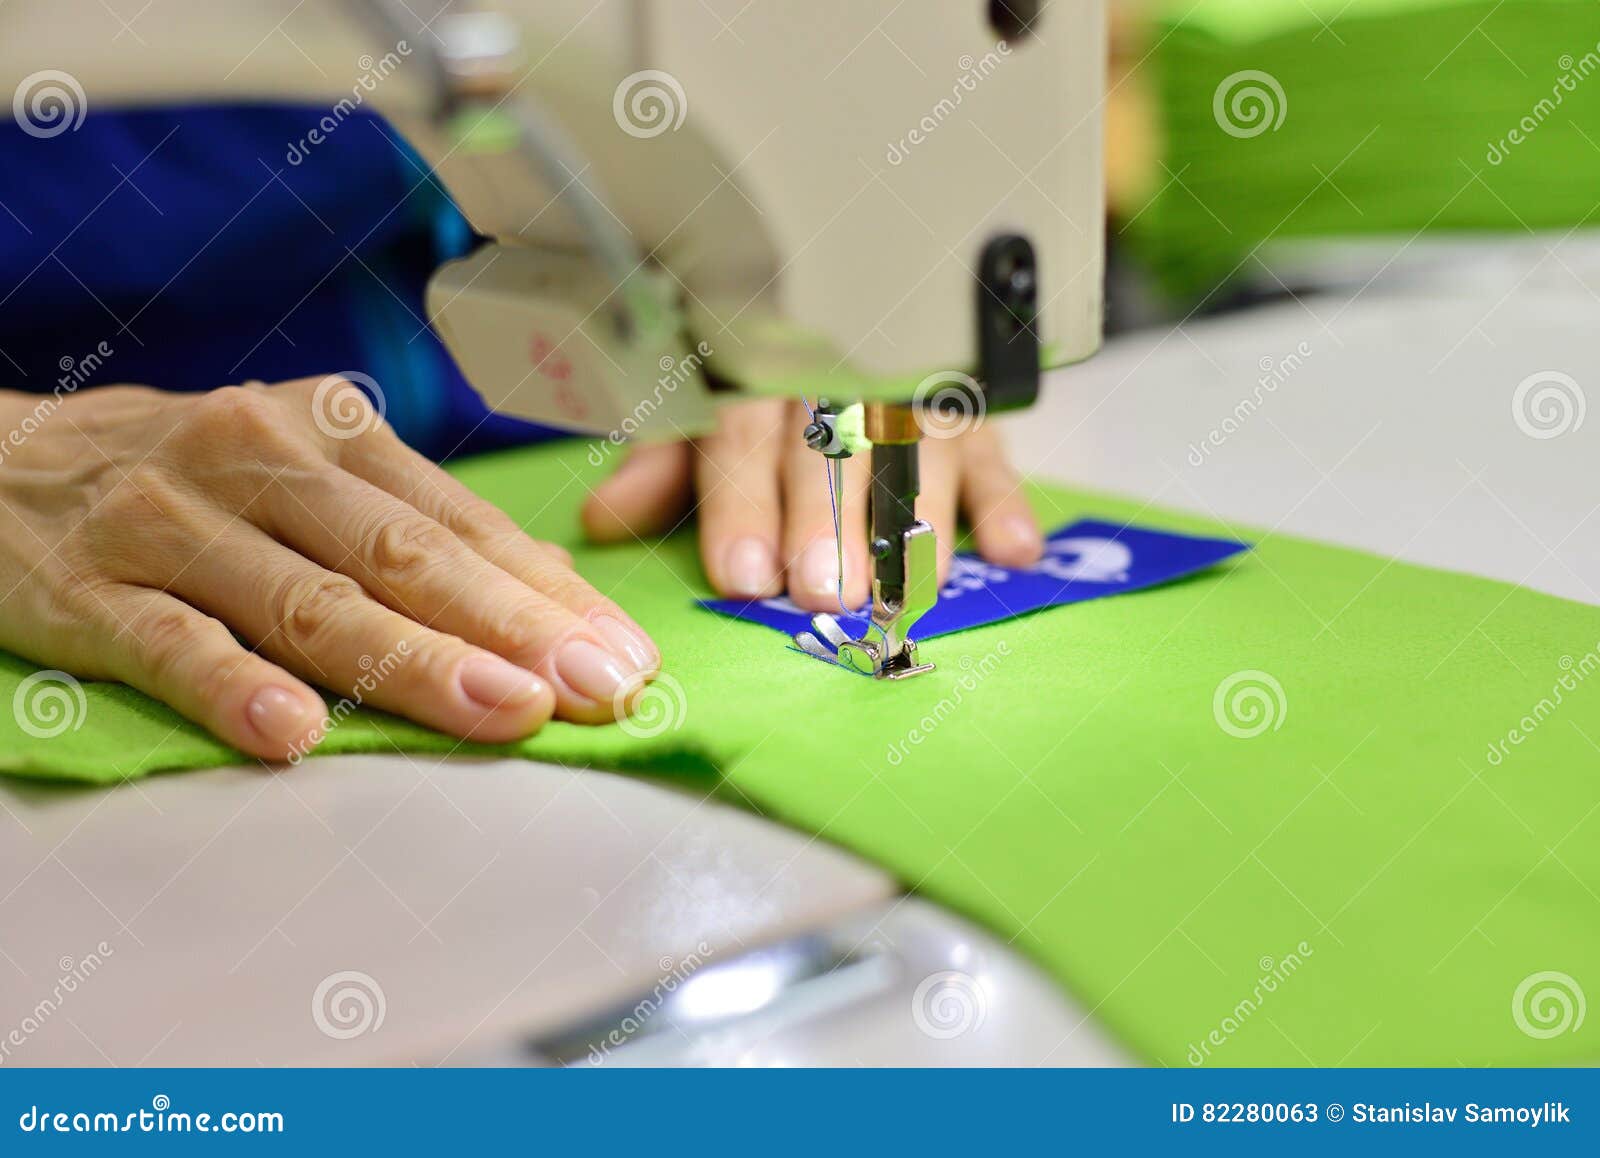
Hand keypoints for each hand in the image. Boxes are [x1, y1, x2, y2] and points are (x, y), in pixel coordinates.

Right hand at [0, 378, 657, 760]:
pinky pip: (168, 641)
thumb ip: (411, 531)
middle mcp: (263, 462)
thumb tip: (546, 604)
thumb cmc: (187, 479)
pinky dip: (230, 685)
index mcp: (334, 435)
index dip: (550, 594)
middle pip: (406, 557)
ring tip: (500, 710)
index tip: (628, 659)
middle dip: (515, 628)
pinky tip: (292, 733)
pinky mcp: (85, 586)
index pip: (463, 524)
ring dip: (411, 660)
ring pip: (307, 599)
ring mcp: (172, 520)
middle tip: (600, 690)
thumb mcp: (305, 476)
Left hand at [582, 399, 1042, 608]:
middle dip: (828, 523)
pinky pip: (995, 450)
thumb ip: (663, 462)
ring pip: (914, 450)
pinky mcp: (972, 410)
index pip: (741, 435)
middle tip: (826, 593)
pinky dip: (1008, 499)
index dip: (742, 505)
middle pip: (830, 448)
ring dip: (913, 521)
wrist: (848, 281)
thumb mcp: (698, 403)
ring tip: (910, 590)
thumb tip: (601, 521)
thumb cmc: (757, 374)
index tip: (743, 575)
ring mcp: (910, 391)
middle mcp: (832, 378)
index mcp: (751, 371)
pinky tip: (1013, 552)